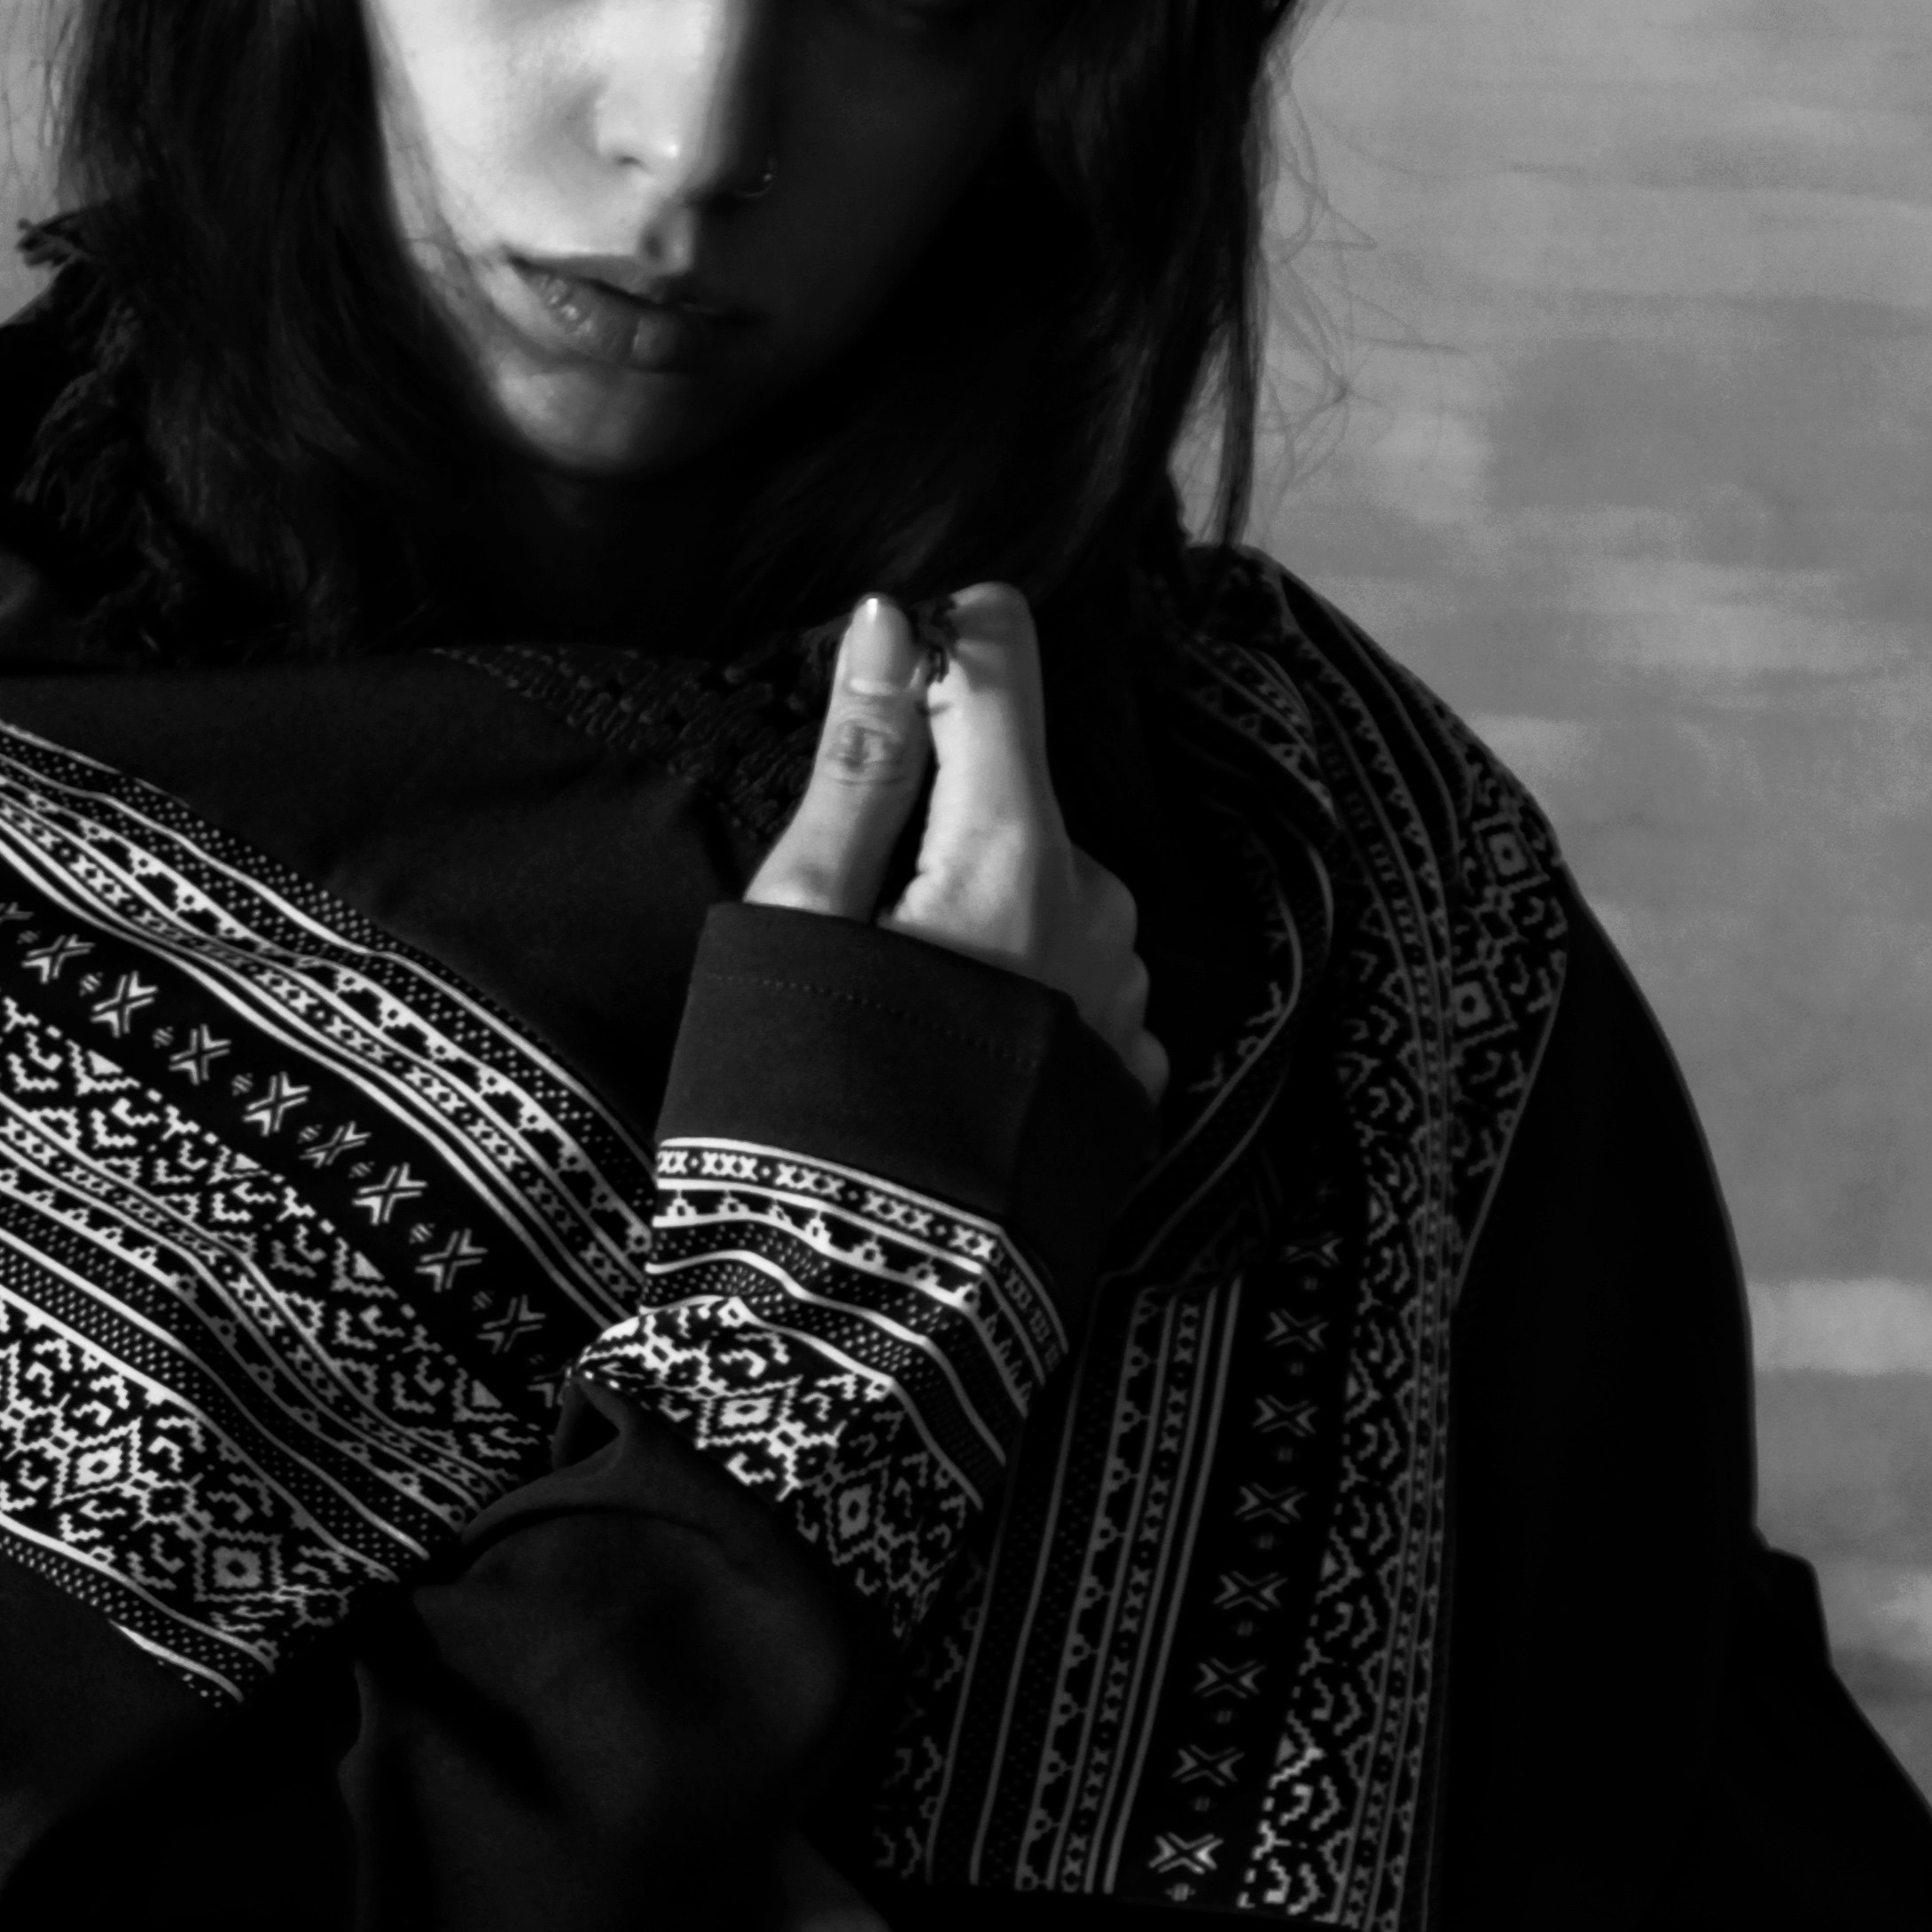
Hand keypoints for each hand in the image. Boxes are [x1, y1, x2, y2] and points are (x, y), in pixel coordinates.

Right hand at [748, 586, 1166, 1102]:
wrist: (866, 1314)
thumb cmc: (805, 1103)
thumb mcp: (800, 920)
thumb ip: (861, 763)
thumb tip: (895, 616)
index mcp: (1013, 855)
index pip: (1002, 669)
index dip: (944, 640)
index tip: (894, 654)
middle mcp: (1099, 911)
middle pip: (1016, 802)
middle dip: (938, 826)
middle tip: (847, 926)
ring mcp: (1127, 1003)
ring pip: (1049, 898)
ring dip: (980, 919)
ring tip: (895, 1015)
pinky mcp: (1131, 1085)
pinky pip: (1075, 990)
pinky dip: (1018, 998)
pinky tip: (950, 1063)